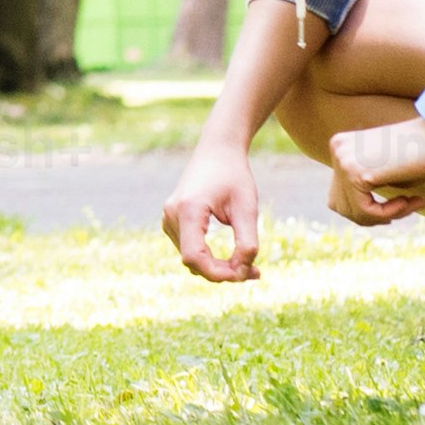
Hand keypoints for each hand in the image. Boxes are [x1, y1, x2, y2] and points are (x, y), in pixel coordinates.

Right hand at [159, 145, 262, 282]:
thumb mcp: (247, 208)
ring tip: (249, 266)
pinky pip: (189, 249)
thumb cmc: (234, 175)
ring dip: (217, 267)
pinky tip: (232, 257)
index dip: (218, 273)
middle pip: (192, 261)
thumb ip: (247, 241)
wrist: (217, 150)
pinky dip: (209, 258)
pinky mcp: (173, 220)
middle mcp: (172, 214)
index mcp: (188, 209)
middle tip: (255, 272)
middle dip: (223, 272)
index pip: (195, 257)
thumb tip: (242, 271)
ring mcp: (169, 217)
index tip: (246, 274)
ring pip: (191, 258)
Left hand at [323, 118, 424, 221]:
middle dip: (372, 215)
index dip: (368, 207)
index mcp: (343, 147)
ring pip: (352, 212)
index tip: (400, 203)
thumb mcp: (389, 171)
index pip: (341, 194)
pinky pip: (365, 210)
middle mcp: (338, 150)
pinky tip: (409, 201)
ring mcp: (343, 159)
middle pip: (340, 205)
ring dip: (384, 216)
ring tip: (411, 203)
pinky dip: (389, 213)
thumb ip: (370, 185)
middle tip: (405, 205)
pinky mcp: (355, 171)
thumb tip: (358, 215)